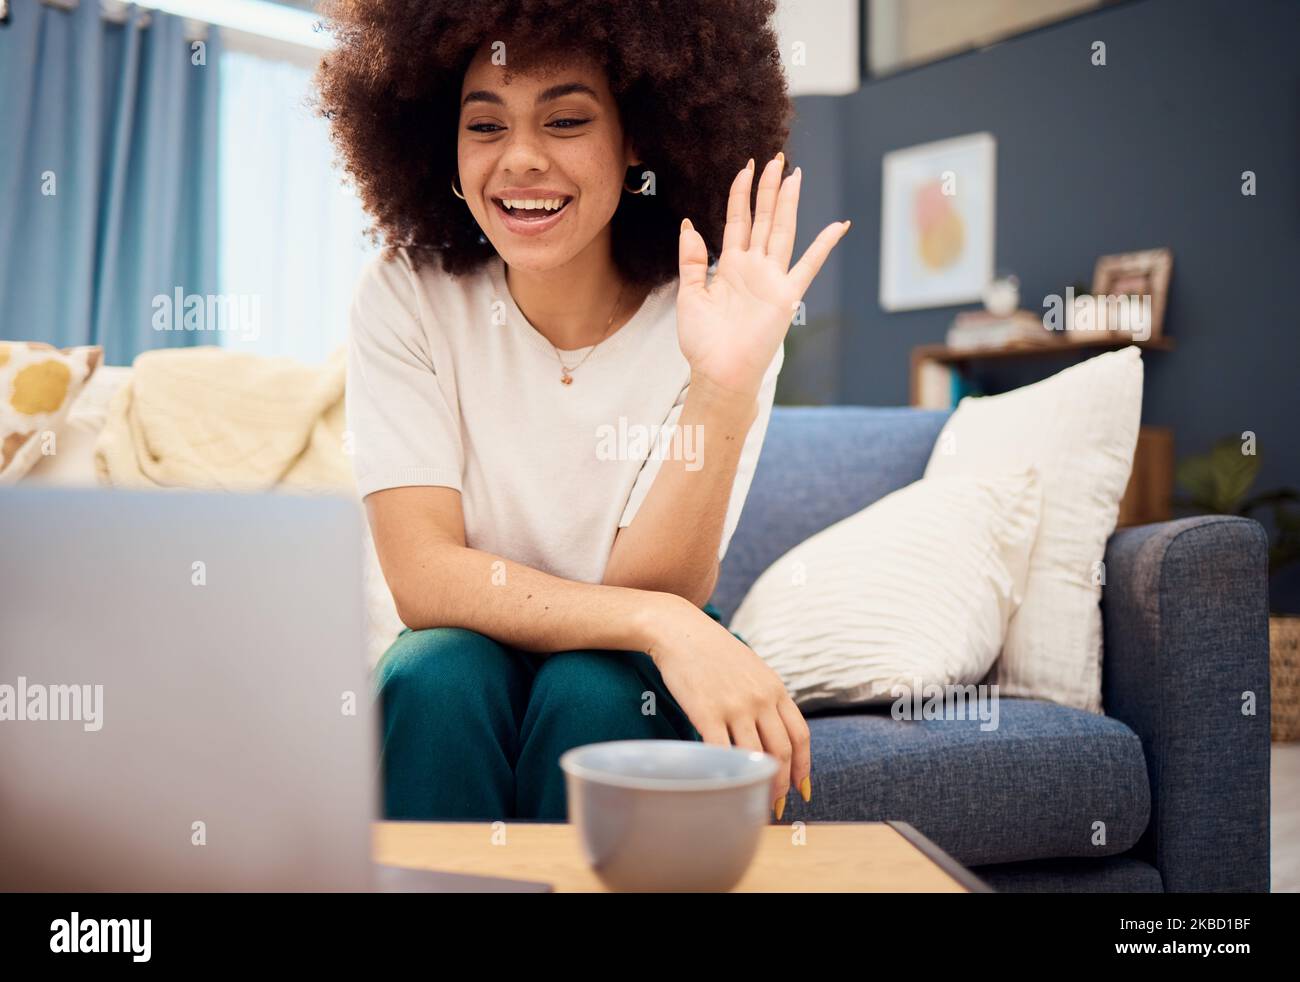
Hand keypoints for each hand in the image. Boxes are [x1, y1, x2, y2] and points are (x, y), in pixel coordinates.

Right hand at [643, 594, 810, 819]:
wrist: (679, 631)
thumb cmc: (713, 652)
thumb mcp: (752, 669)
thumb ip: (767, 697)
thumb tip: (775, 732)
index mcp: (775, 688)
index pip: (801, 735)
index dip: (804, 766)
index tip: (802, 788)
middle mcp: (760, 699)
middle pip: (782, 752)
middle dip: (782, 784)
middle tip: (776, 804)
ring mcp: (735, 706)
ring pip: (755, 756)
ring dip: (758, 784)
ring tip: (753, 800)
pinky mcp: (707, 713)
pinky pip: (722, 751)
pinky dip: (728, 771)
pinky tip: (727, 782)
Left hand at [676, 154, 850, 397]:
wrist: (718, 373)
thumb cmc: (703, 342)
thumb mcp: (690, 295)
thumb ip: (692, 260)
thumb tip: (689, 225)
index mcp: (731, 266)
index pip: (738, 220)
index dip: (741, 193)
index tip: (745, 167)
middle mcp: (754, 268)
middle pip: (763, 218)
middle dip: (768, 188)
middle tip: (775, 159)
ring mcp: (772, 279)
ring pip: (782, 231)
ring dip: (787, 203)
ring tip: (793, 175)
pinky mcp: (786, 295)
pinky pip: (808, 265)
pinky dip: (824, 245)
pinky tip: (839, 225)